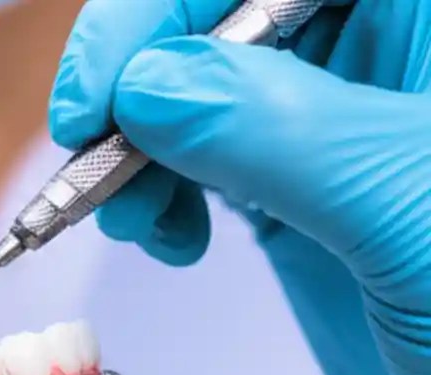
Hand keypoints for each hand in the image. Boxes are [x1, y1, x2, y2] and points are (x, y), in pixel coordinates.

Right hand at [49, 1, 430, 374]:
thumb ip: (279, 132)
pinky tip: (168, 235)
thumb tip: (146, 83)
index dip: (163, 14)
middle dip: (139, 81)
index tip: (98, 97)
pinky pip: (200, 148)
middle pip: (218, 16)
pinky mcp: (303, 180)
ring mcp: (339, 118)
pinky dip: (155, 184)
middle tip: (94, 160)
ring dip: (134, 142)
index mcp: (429, 25)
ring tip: (137, 221)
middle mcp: (386, 53)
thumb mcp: (409, 218)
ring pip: (196, 79)